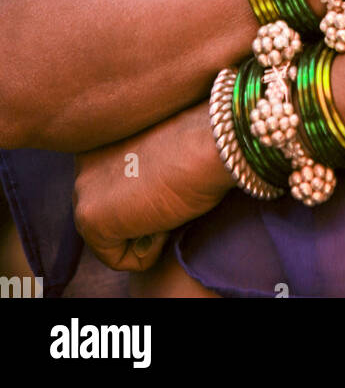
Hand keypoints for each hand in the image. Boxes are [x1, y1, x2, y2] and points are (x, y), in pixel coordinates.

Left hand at [73, 102, 233, 271]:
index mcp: (101, 136)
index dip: (149, 195)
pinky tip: (164, 222)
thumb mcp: (161, 149)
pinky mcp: (90, 218)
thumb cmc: (203, 141)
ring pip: (112, 237)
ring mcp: (82, 188)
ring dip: (145, 231)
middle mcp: (82, 159)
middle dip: (142, 215)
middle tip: (172, 194)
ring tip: (168, 204)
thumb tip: (139, 201)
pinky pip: (118, 258)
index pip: (115, 189)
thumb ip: (138, 165)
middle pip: (110, 214)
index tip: (173, 179)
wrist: (212, 142)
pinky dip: (147, 253)